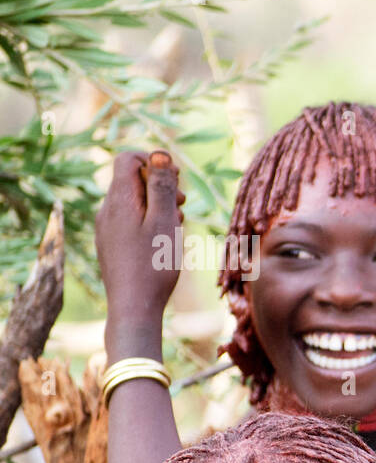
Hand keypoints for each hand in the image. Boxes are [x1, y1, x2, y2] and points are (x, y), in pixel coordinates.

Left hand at [96, 150, 186, 324]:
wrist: (133, 307)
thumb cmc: (154, 265)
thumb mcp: (165, 221)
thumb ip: (161, 187)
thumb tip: (159, 154)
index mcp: (119, 200)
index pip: (128, 158)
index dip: (154, 162)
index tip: (176, 182)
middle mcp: (106, 210)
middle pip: (131, 179)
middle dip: (159, 185)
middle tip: (183, 206)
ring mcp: (106, 228)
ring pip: (132, 202)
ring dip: (157, 206)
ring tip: (176, 226)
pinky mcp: (110, 244)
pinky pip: (129, 220)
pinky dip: (148, 222)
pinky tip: (162, 242)